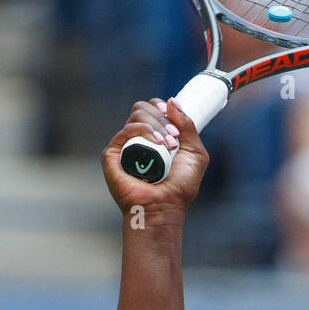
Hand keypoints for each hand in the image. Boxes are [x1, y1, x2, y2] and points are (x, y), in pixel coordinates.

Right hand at [101, 98, 208, 217]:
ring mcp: (124, 145)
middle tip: (175, 139)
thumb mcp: (195, 153)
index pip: (152, 108)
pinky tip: (157, 143)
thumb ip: (188, 126)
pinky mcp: (113, 154)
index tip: (176, 123)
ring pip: (137, 115)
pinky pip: (127, 130)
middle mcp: (137, 138)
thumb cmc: (180, 187)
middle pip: (143, 107)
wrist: (165, 207)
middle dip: (162, 118)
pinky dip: (144, 131)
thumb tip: (172, 101)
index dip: (163, 108)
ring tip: (168, 146)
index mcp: (153, 135)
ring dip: (157, 126)